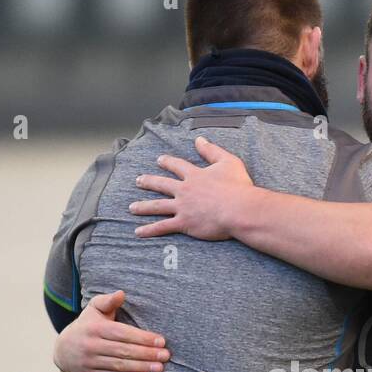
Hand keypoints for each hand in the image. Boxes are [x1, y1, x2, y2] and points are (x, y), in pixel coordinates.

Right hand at [54, 290, 169, 371]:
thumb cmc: (87, 327)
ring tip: (159, 368)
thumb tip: (121, 293)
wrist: (62, 351)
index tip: (161, 341)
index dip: (142, 337)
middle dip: (146, 353)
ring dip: (141, 367)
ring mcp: (88, 362)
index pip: (122, 333)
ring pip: (119, 365)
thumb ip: (108, 301)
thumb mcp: (94, 310)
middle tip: (165, 356)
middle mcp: (90, 345)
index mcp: (95, 328)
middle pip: (123, 350)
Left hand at [130, 135, 256, 239]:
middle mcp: (185, 190)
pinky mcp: (184, 223)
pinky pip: (162, 226)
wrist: (239, 209)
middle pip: (162, 185)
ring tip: (132, 207)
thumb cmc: (238, 186)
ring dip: (143, 206)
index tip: (159, 160)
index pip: (177, 166)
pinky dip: (150, 230)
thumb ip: (212, 150)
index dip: (168, 162)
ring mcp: (182, 207)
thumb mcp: (228, 162)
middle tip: (139, 181)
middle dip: (149, 182)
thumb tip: (199, 139)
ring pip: (157, 206)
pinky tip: (138, 232)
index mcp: (195, 175)